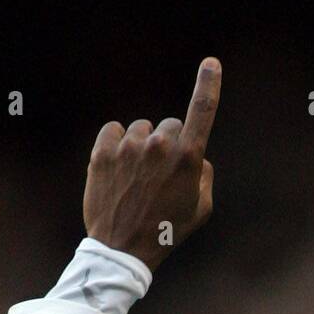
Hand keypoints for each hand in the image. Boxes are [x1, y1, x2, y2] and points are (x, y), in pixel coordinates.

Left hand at [83, 57, 220, 271]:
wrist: (122, 250)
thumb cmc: (167, 232)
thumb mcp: (200, 210)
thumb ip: (204, 176)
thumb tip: (197, 157)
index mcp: (187, 159)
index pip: (202, 112)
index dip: (209, 85)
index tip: (211, 63)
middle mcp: (159, 146)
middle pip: (169, 126)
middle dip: (168, 145)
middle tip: (160, 177)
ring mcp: (129, 147)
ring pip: (141, 130)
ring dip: (141, 148)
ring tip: (137, 180)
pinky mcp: (103, 151)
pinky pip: (114, 131)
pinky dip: (117, 145)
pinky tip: (119, 170)